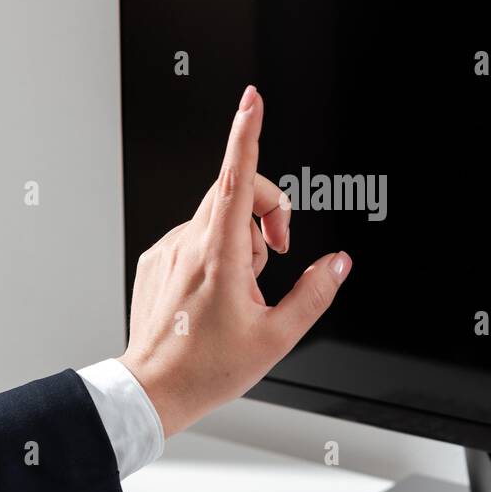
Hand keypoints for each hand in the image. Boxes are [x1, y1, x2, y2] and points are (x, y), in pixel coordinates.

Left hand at [119, 85, 351, 435]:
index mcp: (220, 255)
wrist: (153, 390)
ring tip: (243, 288)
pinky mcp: (157, 260)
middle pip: (236, 190)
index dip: (248, 133)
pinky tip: (217, 293)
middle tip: (278, 252)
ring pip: (217, 216)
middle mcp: (189, 243)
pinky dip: (216, 251)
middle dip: (267, 212)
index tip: (252, 101)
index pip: (237, 177)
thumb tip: (337, 263)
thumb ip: (314, 294)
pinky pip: (196, 236)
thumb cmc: (208, 368)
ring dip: (242, 238)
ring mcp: (169, 250)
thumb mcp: (277, 338)